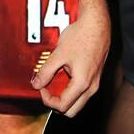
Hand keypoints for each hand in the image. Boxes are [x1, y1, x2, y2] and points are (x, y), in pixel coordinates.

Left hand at [32, 3, 109, 117]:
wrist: (97, 23)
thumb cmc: (81, 36)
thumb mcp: (59, 54)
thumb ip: (46, 71)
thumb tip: (36, 84)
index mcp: (82, 84)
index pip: (62, 106)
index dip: (47, 100)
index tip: (41, 88)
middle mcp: (92, 87)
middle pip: (72, 110)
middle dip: (56, 104)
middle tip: (46, 89)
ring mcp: (95, 82)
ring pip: (78, 101)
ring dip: (64, 96)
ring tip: (54, 80)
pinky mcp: (95, 76)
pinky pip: (82, 91)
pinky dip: (71, 88)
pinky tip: (63, 73)